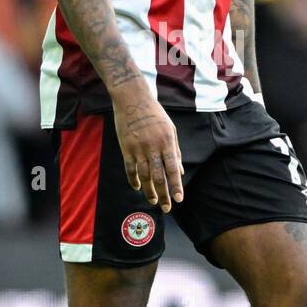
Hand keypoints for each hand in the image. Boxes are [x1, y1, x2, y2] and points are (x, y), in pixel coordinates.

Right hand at [112, 86, 183, 211]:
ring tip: (154, 201)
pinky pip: (130, 169)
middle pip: (158, 177)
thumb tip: (181, 171)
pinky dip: (134, 180)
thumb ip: (175, 151)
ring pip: (144, 176)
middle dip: (164, 195)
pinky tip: (138, 187)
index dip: (176, 186)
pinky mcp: (126, 148)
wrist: (132, 99)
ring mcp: (138, 148)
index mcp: (167, 142)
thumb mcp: (170, 129)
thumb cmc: (155, 114)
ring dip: (149, 191)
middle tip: (167, 208)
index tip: (179, 199)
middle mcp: (153, 147)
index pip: (173, 169)